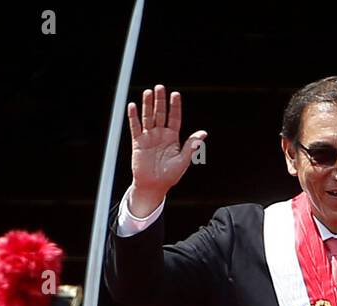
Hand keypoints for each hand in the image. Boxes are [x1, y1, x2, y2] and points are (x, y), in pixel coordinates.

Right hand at [127, 84, 206, 214]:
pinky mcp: (138, 142)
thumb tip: (203, 134)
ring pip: (148, 117)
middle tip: (160, 87)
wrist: (153, 186)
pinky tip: (133, 106)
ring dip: (147, 105)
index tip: (175, 95)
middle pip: (160, 113)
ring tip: (148, 92)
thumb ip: (191, 146)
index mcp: (173, 138)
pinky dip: (133, 117)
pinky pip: (135, 127)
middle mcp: (161, 134)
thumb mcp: (183, 161)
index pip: (174, 118)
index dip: (175, 107)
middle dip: (160, 101)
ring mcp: (149, 137)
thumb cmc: (169, 176)